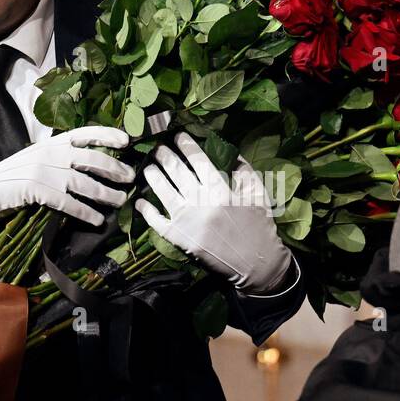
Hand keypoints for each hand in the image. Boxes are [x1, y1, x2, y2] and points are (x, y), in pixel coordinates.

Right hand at [0, 126, 135, 235]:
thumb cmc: (18, 175)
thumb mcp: (41, 157)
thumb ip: (63, 155)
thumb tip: (96, 163)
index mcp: (53, 141)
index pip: (85, 132)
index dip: (107, 135)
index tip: (127, 141)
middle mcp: (51, 152)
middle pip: (92, 159)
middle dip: (115, 169)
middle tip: (131, 179)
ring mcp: (45, 171)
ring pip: (85, 183)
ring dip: (106, 194)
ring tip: (121, 201)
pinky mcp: (38, 190)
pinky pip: (69, 203)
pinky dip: (86, 212)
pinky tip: (97, 219)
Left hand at [135, 132, 291, 293]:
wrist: (256, 264)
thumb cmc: (259, 227)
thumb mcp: (259, 195)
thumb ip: (244, 171)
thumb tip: (230, 152)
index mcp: (221, 190)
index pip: (198, 160)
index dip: (185, 145)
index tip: (178, 136)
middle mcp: (201, 202)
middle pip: (176, 171)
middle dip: (164, 155)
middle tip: (157, 147)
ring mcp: (187, 221)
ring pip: (163, 191)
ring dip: (153, 176)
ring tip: (148, 167)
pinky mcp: (179, 238)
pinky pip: (157, 221)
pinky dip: (146, 210)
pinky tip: (140, 201)